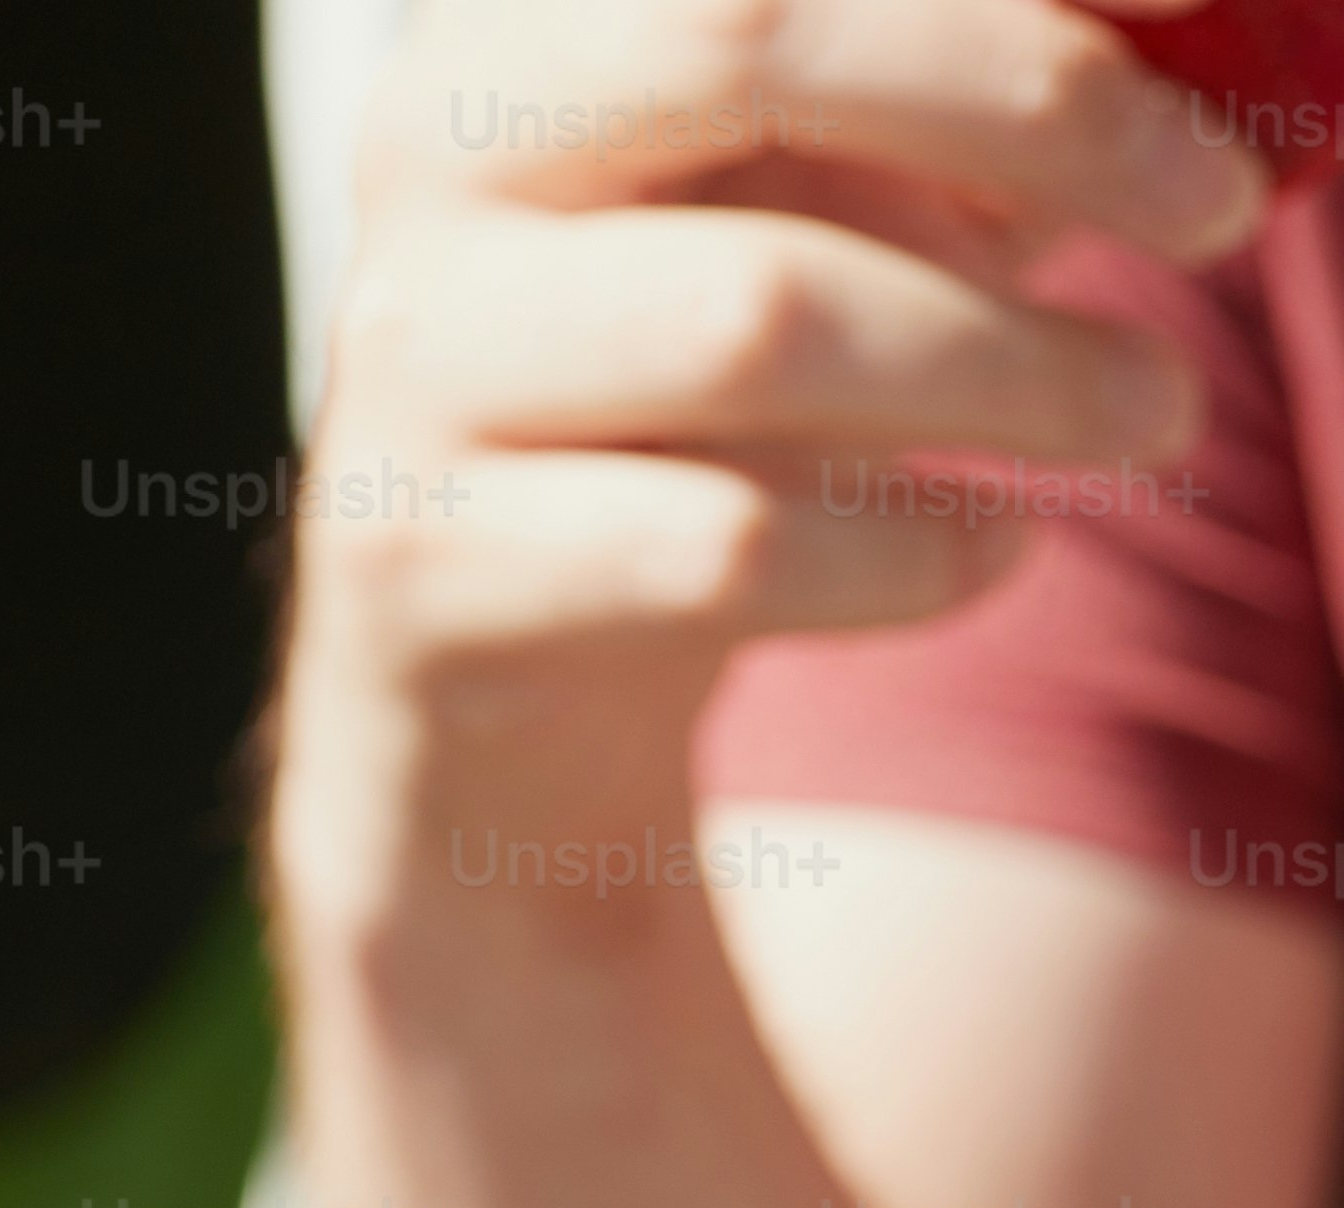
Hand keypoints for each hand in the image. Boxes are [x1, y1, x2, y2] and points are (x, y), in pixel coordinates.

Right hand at [275, 0, 1269, 913]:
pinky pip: (725, 549)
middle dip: (1028, 103)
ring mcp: (413, 374)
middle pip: (748, 38)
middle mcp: (437, 157)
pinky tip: (986, 550)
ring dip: (1014, 367)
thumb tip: (1202, 41)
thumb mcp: (828, 221)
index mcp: (531, 20)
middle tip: (1216, 206)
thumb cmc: (694, 422)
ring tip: (1147, 415)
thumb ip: (969, 110)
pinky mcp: (430, 580)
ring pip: (760, 316)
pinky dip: (908, 555)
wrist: (484, 716)